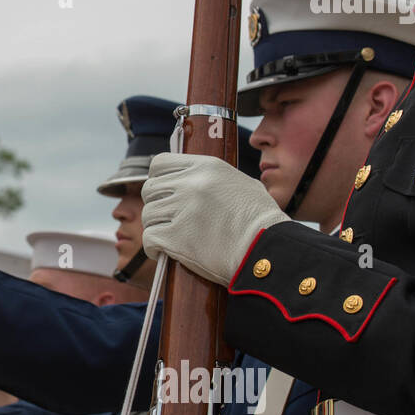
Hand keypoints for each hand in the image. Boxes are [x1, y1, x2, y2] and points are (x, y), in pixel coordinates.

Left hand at [141, 153, 289, 285]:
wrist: (266, 250)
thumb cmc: (260, 221)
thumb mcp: (240, 183)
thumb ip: (213, 177)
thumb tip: (194, 177)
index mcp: (206, 167)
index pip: (159, 163)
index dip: (158, 178)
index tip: (164, 191)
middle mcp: (191, 184)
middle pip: (150, 189)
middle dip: (156, 204)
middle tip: (168, 218)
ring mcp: (182, 209)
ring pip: (148, 214)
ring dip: (155, 226)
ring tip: (169, 236)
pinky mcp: (175, 237)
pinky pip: (149, 238)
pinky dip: (153, 247)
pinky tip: (162, 250)